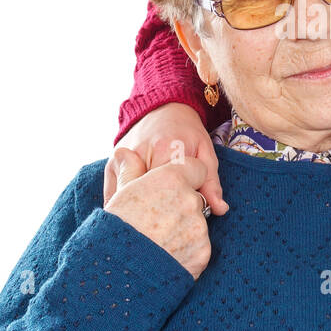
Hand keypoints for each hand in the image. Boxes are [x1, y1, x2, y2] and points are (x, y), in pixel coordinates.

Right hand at [104, 103, 227, 213]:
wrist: (162, 109)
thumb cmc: (187, 132)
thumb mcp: (205, 153)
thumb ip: (211, 182)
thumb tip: (220, 209)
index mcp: (166, 150)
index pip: (171, 193)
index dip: (179, 210)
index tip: (184, 215)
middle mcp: (140, 155)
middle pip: (146, 199)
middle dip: (158, 214)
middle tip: (167, 221)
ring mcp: (121, 160)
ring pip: (127, 201)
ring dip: (138, 213)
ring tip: (150, 218)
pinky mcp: (111, 166)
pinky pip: (113, 196)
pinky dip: (123, 208)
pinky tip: (132, 215)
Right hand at [104, 148, 212, 279]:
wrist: (115, 276)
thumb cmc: (113, 230)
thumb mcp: (118, 192)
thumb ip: (130, 168)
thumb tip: (127, 154)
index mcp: (170, 180)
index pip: (194, 167)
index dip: (182, 178)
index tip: (169, 190)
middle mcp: (189, 201)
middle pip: (193, 198)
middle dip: (179, 207)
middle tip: (154, 222)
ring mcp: (198, 229)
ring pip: (195, 224)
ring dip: (182, 231)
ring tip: (156, 243)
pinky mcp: (203, 254)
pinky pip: (198, 247)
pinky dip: (186, 252)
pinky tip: (165, 257)